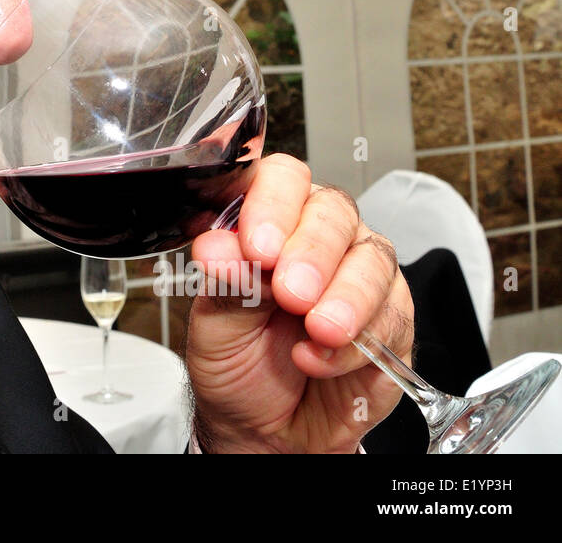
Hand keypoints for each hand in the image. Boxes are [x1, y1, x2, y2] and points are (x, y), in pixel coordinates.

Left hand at [185, 153, 413, 452]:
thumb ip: (225, 282)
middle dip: (312, 252)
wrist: (262, 428)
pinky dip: (355, 344)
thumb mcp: (214, 324)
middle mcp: (318, 238)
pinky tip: (318, 358)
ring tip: (314, 330)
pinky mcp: (392, 321)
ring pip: (373, 260)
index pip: (281, 179)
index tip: (257, 246)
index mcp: (269, 221)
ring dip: (345, 297)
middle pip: (334, 212)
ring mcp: (360, 275)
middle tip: (290, 292)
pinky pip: (392, 317)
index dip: (273, 203)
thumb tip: (216, 248)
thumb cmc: (235, 362)